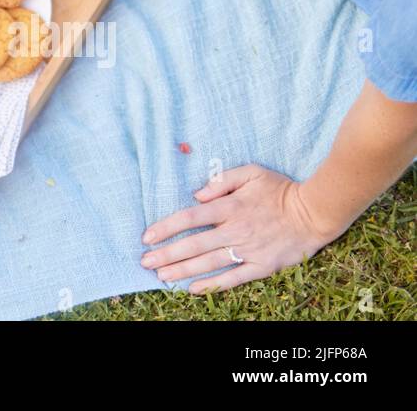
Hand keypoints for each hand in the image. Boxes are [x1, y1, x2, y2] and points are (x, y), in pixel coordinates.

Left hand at [139, 164, 339, 293]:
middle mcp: (235, 230)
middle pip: (194, 244)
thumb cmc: (280, 189)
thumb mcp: (251, 172)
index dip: (166, 227)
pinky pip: (233, 278)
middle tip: (145, 262)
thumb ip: (221, 180)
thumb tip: (196, 193)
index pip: (189, 218)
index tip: (147, 236)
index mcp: (229, 206)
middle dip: (167, 254)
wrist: (315, 212)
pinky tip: (193, 289)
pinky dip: (213, 285)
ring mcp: (249, 250)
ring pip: (209, 263)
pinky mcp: (263, 266)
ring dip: (182, 270)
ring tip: (161, 276)